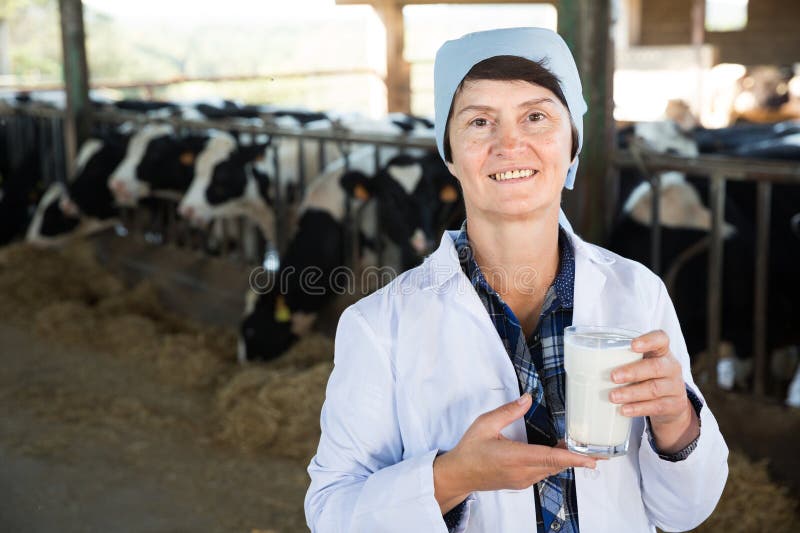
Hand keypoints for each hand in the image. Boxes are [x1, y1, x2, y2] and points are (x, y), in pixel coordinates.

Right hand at [433, 393, 597, 513]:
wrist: (458, 475)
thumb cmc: (469, 450)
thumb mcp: (485, 424)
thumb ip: (508, 411)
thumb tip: (527, 398)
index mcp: (514, 457)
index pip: (550, 458)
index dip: (573, 458)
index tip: (592, 459)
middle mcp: (522, 472)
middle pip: (556, 464)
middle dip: (577, 457)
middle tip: (597, 449)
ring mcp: (522, 480)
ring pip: (551, 469)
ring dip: (565, 459)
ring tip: (581, 447)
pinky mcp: (521, 482)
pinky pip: (543, 472)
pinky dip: (554, 463)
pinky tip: (558, 453)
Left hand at [610, 330, 698, 452]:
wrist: (671, 404)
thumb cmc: (646, 377)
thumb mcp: (640, 364)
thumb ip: (620, 359)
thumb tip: (577, 361)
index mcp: (661, 352)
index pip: (661, 339)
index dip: (648, 340)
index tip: (632, 345)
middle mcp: (671, 367)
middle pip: (656, 366)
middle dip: (633, 372)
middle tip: (613, 377)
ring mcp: (674, 387)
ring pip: (654, 389)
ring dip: (631, 393)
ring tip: (613, 396)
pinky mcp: (673, 405)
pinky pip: (656, 407)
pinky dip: (638, 409)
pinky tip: (624, 410)